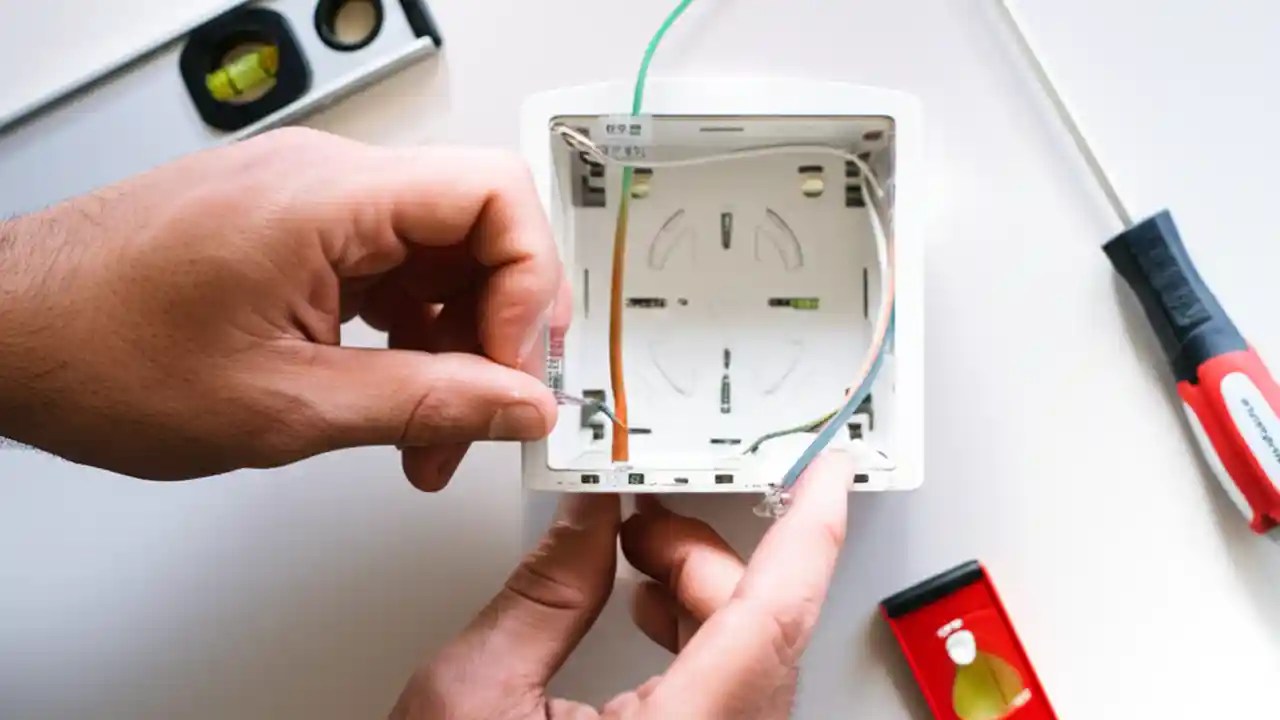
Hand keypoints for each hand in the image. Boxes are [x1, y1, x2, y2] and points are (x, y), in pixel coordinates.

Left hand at [0, 128, 566, 486]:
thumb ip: (423, 402)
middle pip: (476, 228)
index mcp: (329, 197)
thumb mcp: (285, 405)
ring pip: (435, 258)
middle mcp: (326, 179)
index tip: (516, 371)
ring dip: (451, 346)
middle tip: (489, 410)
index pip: (495, 195)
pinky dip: (406, 335)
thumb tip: (518, 407)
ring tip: (429, 432)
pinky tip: (390, 397)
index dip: (529, 288)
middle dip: (496, 330)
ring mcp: (308, 200)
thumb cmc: (102, 353)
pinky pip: (386, 269)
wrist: (2, 335)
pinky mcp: (291, 228)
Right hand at [391, 451, 853, 718]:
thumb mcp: (472, 697)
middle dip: (705, 557)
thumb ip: (542, 592)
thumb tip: (586, 516)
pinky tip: (652, 615)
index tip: (828, 471)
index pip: (772, 617)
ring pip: (753, 662)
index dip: (809, 531)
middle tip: (642, 517)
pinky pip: (735, 693)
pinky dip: (703, 640)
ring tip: (634, 562)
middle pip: (760, 632)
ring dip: (704, 596)